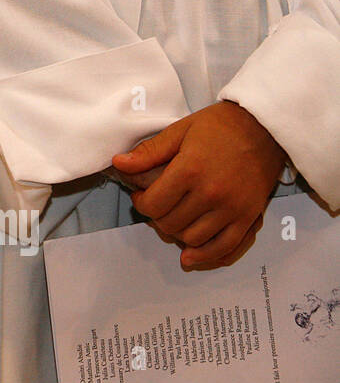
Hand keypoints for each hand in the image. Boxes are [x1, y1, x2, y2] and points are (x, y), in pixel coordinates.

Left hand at [113, 101, 284, 269]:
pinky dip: (206, 256)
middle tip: (156, 206)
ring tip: (174, 218)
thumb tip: (118, 164)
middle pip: (170, 224)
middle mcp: (211, 193)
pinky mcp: (249, 217)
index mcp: (190, 170)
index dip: (141, 203)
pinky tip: (190, 256)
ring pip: (192, 239)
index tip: (141, 196)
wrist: (264, 127)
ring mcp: (232, 208)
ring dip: (177, 233)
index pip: (154, 205)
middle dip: (156, 217)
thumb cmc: (220, 126)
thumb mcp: (179, 131)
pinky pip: (225, 247)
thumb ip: (149, 152)